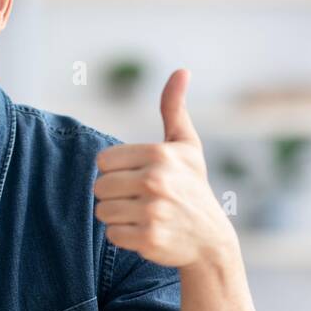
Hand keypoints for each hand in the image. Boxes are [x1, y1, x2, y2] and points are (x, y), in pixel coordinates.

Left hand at [94, 68, 236, 269]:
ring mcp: (152, 211)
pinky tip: (146, 232)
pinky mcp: (148, 239)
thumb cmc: (193, 187)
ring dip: (118, 216)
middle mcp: (155, 181)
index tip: (138, 177)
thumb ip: (174, 108)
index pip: (103, 161)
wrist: (210, 240)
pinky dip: (124, 237)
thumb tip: (182, 70)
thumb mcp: (187, 146)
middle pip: (99, 187)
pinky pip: (112, 235)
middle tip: (140, 199)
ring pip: (102, 211)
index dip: (117, 171)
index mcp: (159, 154)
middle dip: (115, 195)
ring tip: (143, 215)